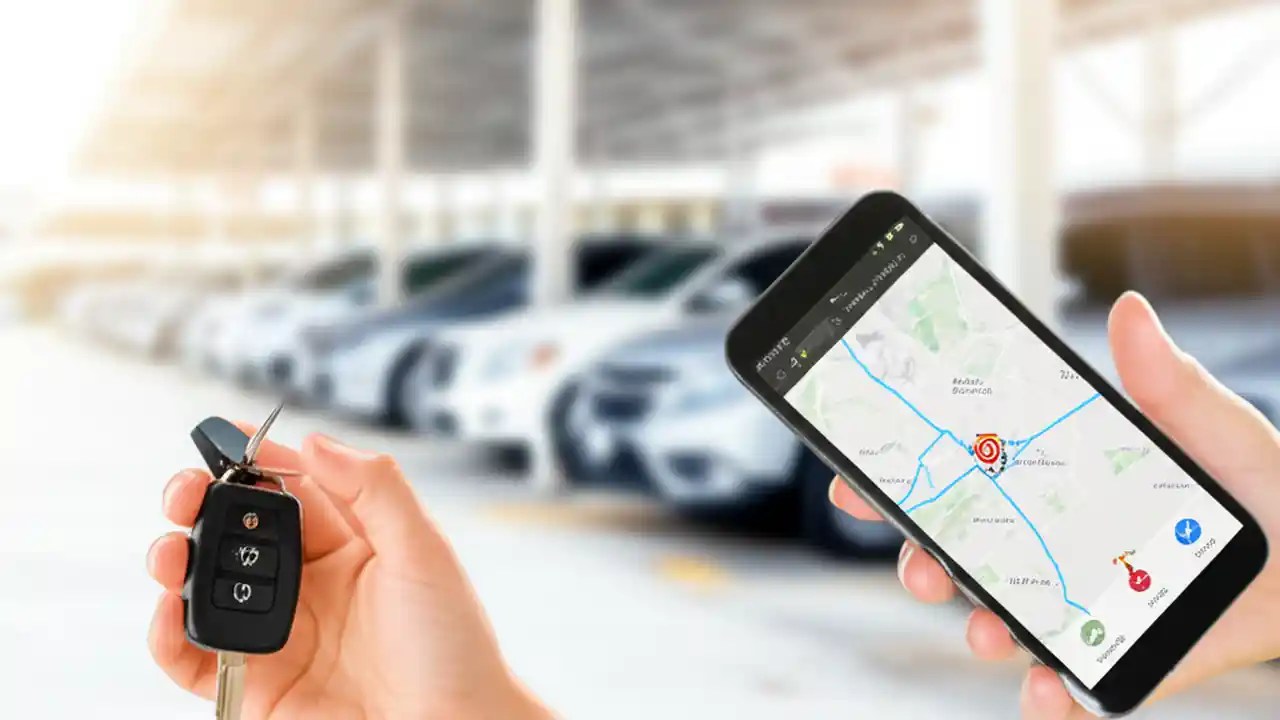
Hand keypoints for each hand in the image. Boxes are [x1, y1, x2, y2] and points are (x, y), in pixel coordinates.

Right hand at [147, 433, 554, 719]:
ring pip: (204, 587)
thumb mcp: (424, 552)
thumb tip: (314, 442)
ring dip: (174, 559)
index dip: (255, 460)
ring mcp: (278, 634)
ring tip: (170, 550)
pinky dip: (165, 635)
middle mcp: (308, 586)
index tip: (221, 434)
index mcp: (350, 545)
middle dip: (200, 503)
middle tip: (184, 491)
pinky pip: (193, 658)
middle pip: (236, 532)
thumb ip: (375, 490)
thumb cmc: (453, 646)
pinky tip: (166, 611)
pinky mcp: (255, 684)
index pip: (290, 490)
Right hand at [829, 292, 1279, 718]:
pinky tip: (1043, 686)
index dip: (900, 481)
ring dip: (978, 626)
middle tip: (916, 563)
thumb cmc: (1261, 480)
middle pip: (962, 555)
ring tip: (988, 630)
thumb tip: (1129, 311)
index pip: (958, 479)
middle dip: (921, 562)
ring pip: (1001, 619)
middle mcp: (1051, 545)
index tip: (854, 478)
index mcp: (1052, 482)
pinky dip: (1048, 696)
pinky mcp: (1118, 657)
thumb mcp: (1207, 423)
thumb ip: (1164, 378)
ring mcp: (1079, 603)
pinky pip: (1070, 687)